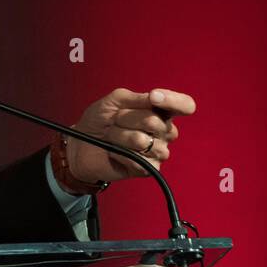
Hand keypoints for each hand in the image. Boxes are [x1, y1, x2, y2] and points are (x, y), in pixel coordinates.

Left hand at [65, 87, 195, 183]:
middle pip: (155, 122)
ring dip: (119, 137)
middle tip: (114, 121)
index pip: (185, 105)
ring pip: (143, 141)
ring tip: (112, 138)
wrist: (82, 145)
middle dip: (126, 119)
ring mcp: (159, 151)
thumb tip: (154, 98)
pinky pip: (139, 160)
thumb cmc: (100, 120)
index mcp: (161, 111)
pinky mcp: (149, 169)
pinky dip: (119, 154)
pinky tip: (114, 152)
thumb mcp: (113, 101)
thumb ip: (135, 97)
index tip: (153, 97)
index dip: (173, 101)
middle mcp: (164, 131)